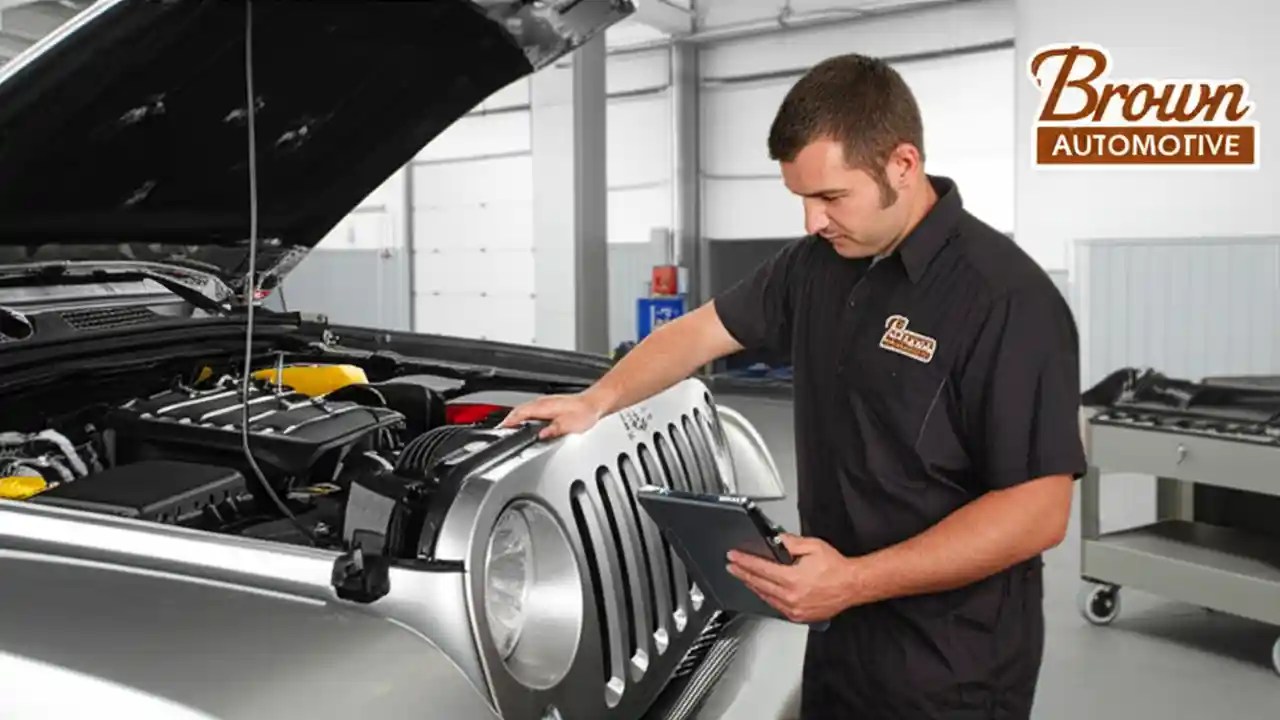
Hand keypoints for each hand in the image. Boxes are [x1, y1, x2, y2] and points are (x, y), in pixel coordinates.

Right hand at [499, 392, 607, 439]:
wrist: (595, 403)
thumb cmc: (585, 412)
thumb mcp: (569, 425)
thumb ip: (553, 430)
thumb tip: (540, 436)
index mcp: (544, 406)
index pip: (519, 413)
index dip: (508, 422)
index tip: (501, 429)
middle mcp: (543, 402)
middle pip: (519, 410)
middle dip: (509, 420)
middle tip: (501, 430)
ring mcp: (546, 403)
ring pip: (525, 409)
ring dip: (516, 418)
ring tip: (510, 428)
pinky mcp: (550, 405)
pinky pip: (531, 410)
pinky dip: (525, 417)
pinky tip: (527, 423)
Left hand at [726, 534, 860, 623]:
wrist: (852, 585)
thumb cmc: (836, 568)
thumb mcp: (812, 547)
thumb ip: (790, 543)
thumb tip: (775, 540)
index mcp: (792, 579)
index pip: (760, 569)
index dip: (744, 562)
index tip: (734, 557)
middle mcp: (791, 596)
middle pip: (758, 584)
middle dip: (742, 573)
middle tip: (732, 566)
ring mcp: (794, 609)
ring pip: (765, 597)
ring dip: (752, 586)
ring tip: (743, 577)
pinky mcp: (798, 616)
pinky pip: (775, 606)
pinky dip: (765, 597)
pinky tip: (761, 590)